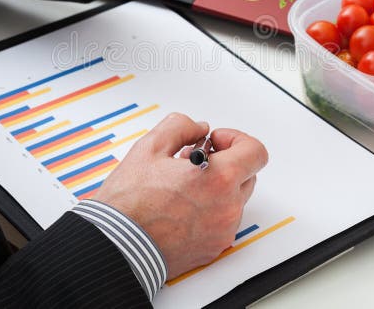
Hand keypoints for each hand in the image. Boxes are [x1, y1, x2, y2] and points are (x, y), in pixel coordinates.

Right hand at [93, 112, 268, 278]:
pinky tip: (182, 206)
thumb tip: (198, 127)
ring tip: (184, 184)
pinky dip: (210, 210)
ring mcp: (222, 230)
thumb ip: (181, 126)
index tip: (216, 141)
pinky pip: (223, 221)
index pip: (255, 151)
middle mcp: (227, 207)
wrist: (117, 245)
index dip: (237, 140)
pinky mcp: (213, 248)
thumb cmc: (130, 202)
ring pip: (234, 199)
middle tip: (195, 160)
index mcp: (218, 178)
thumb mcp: (150, 146)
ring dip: (218, 187)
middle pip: (247, 174)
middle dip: (225, 162)